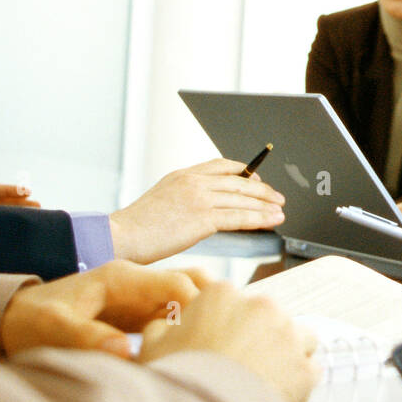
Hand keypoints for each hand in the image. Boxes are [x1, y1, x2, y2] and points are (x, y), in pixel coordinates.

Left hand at [1, 260, 209, 358]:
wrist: (12, 320)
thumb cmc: (31, 321)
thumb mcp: (52, 328)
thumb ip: (86, 337)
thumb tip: (126, 350)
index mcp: (122, 277)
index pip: (179, 282)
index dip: (197, 308)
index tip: (199, 342)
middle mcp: (138, 283)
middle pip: (194, 284)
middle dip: (209, 312)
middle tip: (210, 347)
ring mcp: (142, 299)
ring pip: (190, 299)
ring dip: (200, 322)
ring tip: (199, 354)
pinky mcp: (141, 316)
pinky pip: (176, 317)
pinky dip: (187, 332)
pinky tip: (182, 359)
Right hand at [108, 158, 284, 263]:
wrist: (121, 236)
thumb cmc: (137, 227)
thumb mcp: (162, 199)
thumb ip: (184, 197)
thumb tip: (205, 209)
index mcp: (183, 174)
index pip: (221, 165)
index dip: (244, 172)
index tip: (257, 179)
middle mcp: (193, 181)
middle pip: (238, 182)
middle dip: (262, 190)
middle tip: (278, 197)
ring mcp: (198, 198)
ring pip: (242, 198)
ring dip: (266, 205)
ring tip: (281, 210)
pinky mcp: (202, 218)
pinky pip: (238, 217)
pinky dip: (259, 218)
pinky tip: (271, 220)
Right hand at [140, 282, 319, 401]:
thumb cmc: (173, 382)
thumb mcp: (152, 346)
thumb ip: (165, 327)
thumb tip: (171, 326)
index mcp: (222, 295)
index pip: (230, 303)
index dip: (223, 327)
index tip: (218, 347)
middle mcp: (262, 307)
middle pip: (266, 318)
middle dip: (257, 339)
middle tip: (239, 369)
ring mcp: (289, 337)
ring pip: (297, 339)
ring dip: (285, 354)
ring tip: (263, 382)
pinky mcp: (305, 369)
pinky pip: (308, 371)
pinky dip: (297, 383)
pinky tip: (276, 397)